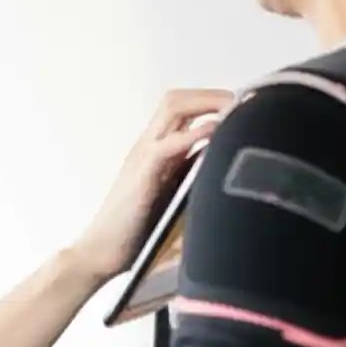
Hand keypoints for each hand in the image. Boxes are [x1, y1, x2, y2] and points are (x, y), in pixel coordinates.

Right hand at [72, 88, 235, 283]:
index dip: (212, 101)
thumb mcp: (171, 196)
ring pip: (173, 109)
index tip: (243, 106)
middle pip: (178, 100)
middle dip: (214, 94)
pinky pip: (168, 144)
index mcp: (155, 150)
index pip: (182, 108)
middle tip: (244, 101)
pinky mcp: (143, 174)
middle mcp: (148, 146)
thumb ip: (191, 177)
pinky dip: (194, 134)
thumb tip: (225, 170)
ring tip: (235, 108)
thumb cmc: (134, 230)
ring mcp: (143, 156)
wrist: (100, 251)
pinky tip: (215, 132)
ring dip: (207, 103)